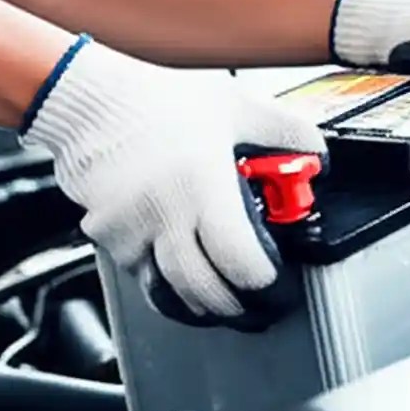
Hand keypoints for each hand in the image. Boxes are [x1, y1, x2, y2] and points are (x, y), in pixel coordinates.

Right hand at [19, 36, 326, 330]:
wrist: (89, 101)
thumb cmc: (160, 101)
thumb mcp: (237, 105)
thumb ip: (286, 131)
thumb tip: (319, 160)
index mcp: (203, 186)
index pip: (240, 263)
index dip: (264, 287)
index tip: (278, 288)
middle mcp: (165, 216)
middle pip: (206, 294)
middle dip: (238, 309)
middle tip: (258, 308)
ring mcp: (131, 232)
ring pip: (171, 294)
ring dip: (202, 304)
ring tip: (225, 300)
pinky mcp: (106, 238)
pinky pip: (142, 275)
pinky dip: (167, 281)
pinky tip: (185, 270)